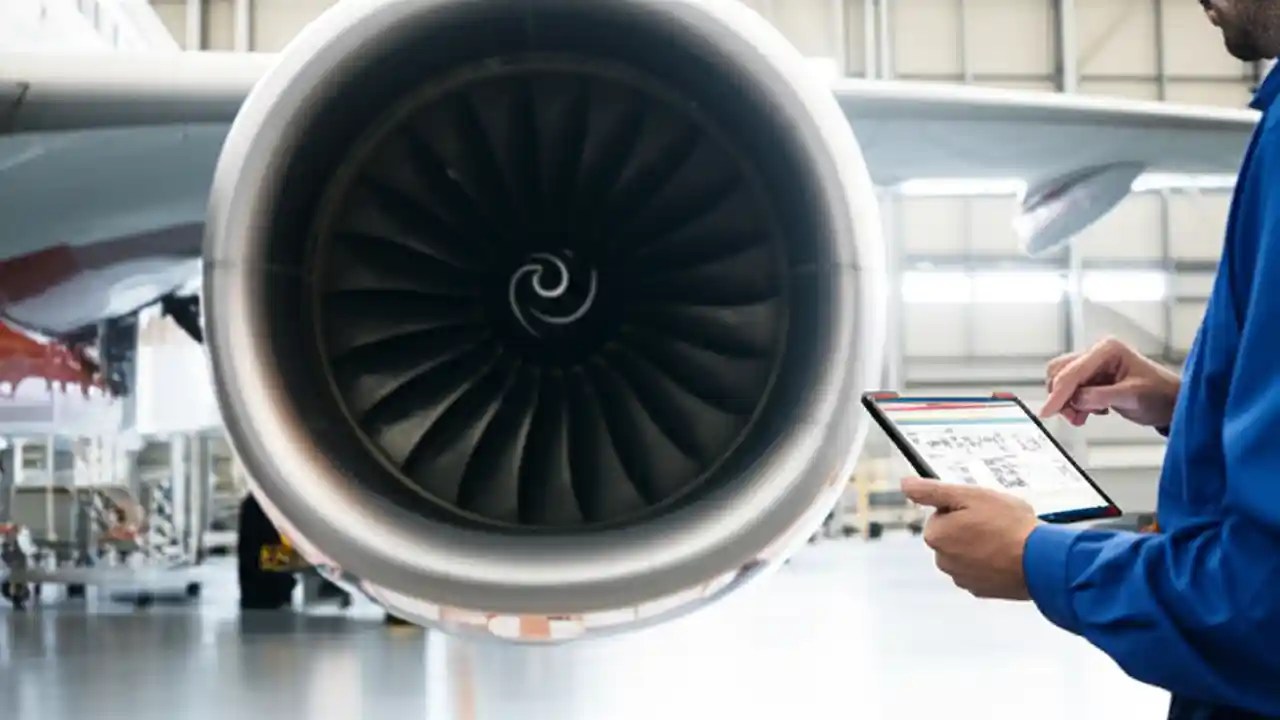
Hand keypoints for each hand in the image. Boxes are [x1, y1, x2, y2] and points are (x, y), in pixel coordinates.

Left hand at [901, 477, 1039, 600]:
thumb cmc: (1008, 525)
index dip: (963, 507)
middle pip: (953, 534)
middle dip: (970, 527)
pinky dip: (991, 563)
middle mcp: (943, 561)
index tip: (982, 511)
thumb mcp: (969, 496)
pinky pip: (981, 570)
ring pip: (967, 552)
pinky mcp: (980, 590)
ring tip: (1005, 540)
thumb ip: (932, 491)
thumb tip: (905, 484)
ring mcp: (962, 578)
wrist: (1042, 561)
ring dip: (981, 545)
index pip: (942, 513)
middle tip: (996, 524)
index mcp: (936, 536)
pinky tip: (1008, 557)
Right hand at [1041, 337, 1180, 427]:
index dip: (1058, 393)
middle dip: (1061, 397)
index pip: (1073, 372)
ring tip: (1083, 417)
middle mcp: (1097, 353)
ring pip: (1063, 382)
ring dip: (1067, 403)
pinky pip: (1072, 390)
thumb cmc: (1159, 395)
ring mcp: (1093, 365)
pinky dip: (1074, 404)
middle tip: (1073, 417)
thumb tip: (1074, 400)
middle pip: (1061, 372)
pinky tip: (1091, 413)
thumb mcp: (1131, 396)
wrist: (1171, 403)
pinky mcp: (1092, 378)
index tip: (1046, 412)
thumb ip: (1100, 396)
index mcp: (1107, 350)